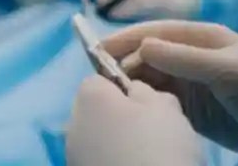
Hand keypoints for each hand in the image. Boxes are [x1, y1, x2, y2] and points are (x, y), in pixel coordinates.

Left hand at [66, 77, 203, 165]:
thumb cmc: (158, 147)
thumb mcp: (165, 108)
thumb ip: (145, 90)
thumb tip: (135, 90)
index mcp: (89, 96)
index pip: (100, 79)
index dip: (124, 89)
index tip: (147, 106)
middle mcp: (72, 122)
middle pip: (95, 109)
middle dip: (117, 116)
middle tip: (148, 133)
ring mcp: (71, 153)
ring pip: (94, 137)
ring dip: (112, 142)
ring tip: (142, 157)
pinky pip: (95, 159)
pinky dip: (109, 161)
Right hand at [102, 20, 237, 150]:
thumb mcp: (225, 68)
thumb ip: (184, 57)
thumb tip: (143, 45)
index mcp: (202, 38)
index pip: (156, 32)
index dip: (126, 38)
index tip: (99, 48)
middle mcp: (192, 57)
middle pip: (148, 57)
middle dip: (125, 65)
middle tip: (101, 79)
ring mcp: (192, 83)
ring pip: (151, 81)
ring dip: (132, 86)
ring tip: (113, 97)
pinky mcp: (193, 109)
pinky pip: (160, 103)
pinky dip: (145, 105)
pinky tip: (133, 111)